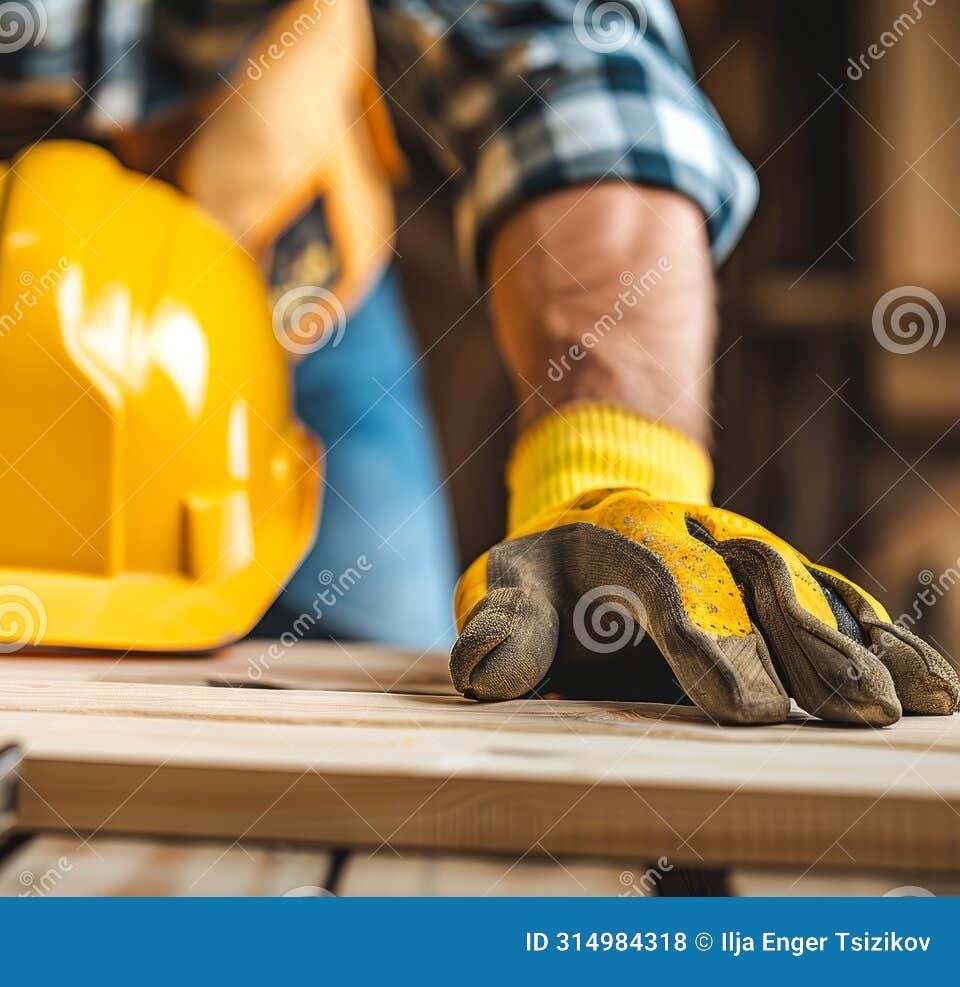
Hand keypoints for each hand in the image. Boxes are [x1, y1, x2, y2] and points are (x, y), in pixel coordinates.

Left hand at [452, 404, 958, 725]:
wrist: (598, 519)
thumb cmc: (550, 579)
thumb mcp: (511, 587)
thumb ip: (504, 629)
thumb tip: (483, 676)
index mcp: (626, 535)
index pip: (671, 588)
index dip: (710, 644)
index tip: (744, 707)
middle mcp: (702, 536)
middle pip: (759, 585)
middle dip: (805, 647)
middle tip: (849, 712)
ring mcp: (753, 555)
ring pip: (814, 591)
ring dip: (862, 648)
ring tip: (902, 709)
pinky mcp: (791, 581)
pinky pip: (847, 605)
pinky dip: (891, 644)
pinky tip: (937, 693)